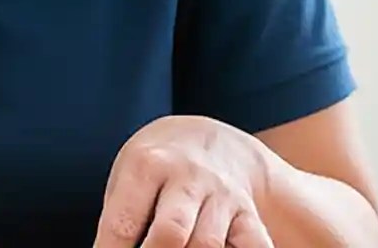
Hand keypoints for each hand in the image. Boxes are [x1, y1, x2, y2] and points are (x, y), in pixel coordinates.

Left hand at [94, 116, 275, 247]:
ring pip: (208, 244)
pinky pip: (256, 245)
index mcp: (146, 165)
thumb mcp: (129, 176)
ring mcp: (220, 195)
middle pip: (171, 232)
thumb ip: (121, 217)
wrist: (209, 140)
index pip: (122, 223)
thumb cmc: (154, 168)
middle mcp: (186, 177)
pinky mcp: (248, 213)